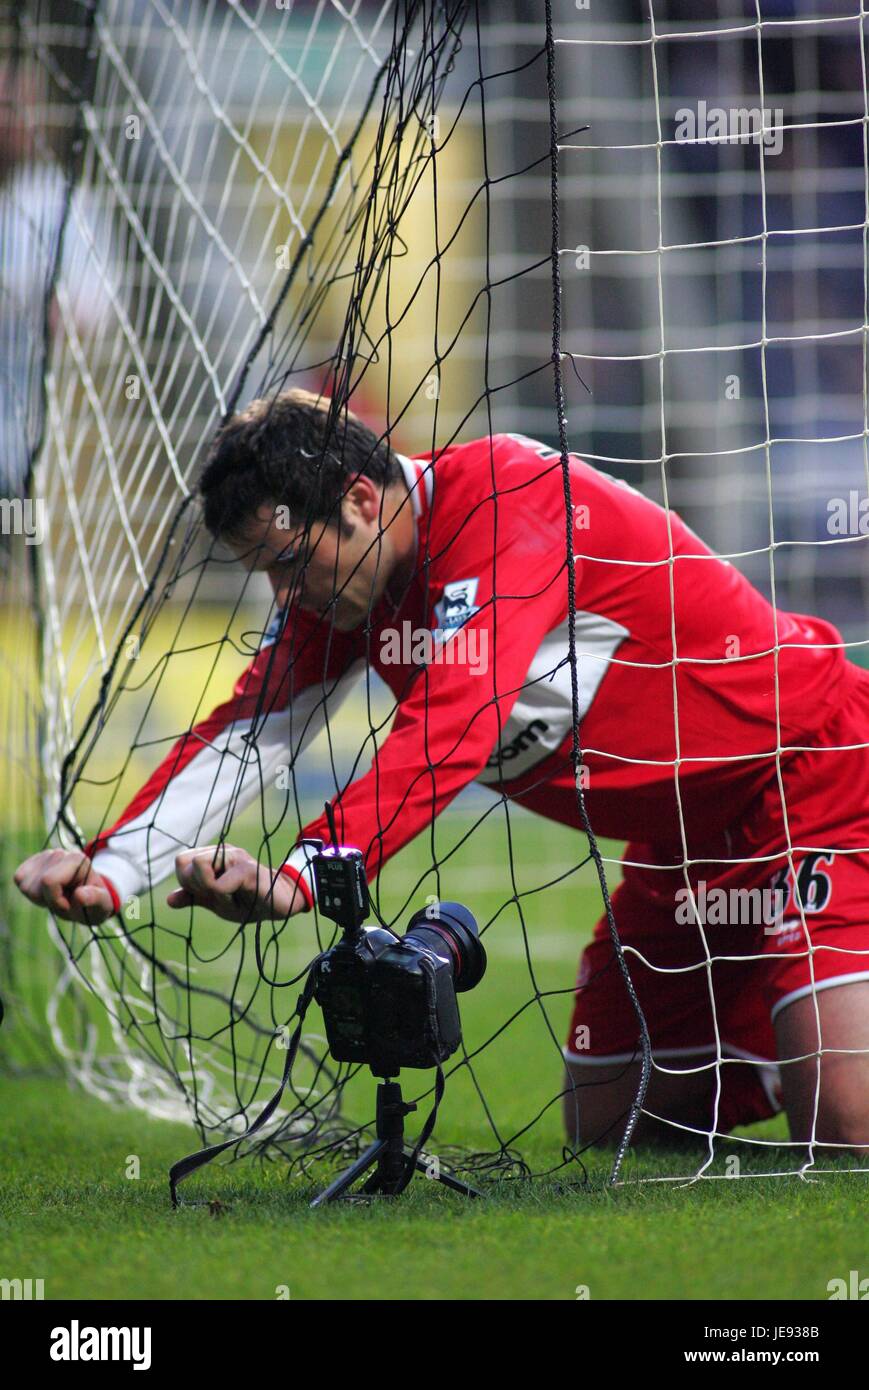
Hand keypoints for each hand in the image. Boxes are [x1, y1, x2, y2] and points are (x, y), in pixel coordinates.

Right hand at [13, 847, 117, 923]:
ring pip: (24, 882)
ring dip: (39, 896)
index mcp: (78, 860)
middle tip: (64, 900)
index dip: (56, 901)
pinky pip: (19, 878)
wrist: (88, 897)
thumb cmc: (94, 903)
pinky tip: (46, 891)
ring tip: (57, 895)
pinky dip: (30, 890)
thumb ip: (94, 898)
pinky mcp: (33, 861)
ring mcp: (46, 855)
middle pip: (34, 885)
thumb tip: (80, 895)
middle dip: (47, 899)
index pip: (48, 881)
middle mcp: (61, 853)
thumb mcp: (101, 905)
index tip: (69, 904)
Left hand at [169, 845, 308, 921]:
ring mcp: (235, 858)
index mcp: (213, 858)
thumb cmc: (250, 900)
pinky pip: (218, 883)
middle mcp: (222, 852)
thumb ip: (194, 898)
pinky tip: (238, 897)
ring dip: (208, 889)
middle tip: (217, 894)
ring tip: (229, 896)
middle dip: (194, 884)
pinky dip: (221, 895)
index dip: (187, 882)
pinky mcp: (247, 870)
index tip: (207, 893)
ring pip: (198, 865)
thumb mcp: (217, 903)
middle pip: (185, 861)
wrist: (282, 903)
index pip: (182, 861)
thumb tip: (169, 900)